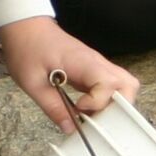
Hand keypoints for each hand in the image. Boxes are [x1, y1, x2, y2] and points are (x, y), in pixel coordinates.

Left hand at [0, 16, 138, 130]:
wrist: (26, 27)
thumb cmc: (28, 49)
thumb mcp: (32, 82)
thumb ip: (52, 107)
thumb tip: (69, 128)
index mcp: (83, 62)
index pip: (109, 84)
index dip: (97, 102)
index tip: (79, 108)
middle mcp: (97, 63)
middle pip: (128, 86)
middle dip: (118, 108)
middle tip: (94, 118)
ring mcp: (97, 66)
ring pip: (124, 86)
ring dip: (112, 105)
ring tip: (90, 115)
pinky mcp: (93, 70)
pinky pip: (110, 87)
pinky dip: (104, 101)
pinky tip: (86, 108)